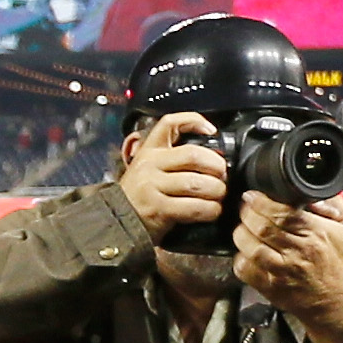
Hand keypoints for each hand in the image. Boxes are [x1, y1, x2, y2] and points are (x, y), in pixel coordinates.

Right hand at [117, 112, 227, 239]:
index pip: (169, 124)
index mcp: (150, 150)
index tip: (212, 130)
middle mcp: (149, 164)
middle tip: (223, 176)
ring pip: (197, 183)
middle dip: (217, 166)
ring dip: (217, 191)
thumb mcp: (152, 169)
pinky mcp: (158, 208)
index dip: (193, 121)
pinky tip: (211, 211)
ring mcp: (152, 186)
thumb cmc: (144, 195)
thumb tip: (215, 156)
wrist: (119, 222)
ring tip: (218, 196)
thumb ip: (175, 158)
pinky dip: (211, 210)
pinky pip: (195, 207)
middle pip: (193, 155)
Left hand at [233, 195, 342, 342]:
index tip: (252, 196)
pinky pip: (243, 267)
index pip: (283, 213)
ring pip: (248, 246)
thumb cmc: (337, 262)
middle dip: (247, 213)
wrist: (335, 300)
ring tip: (245, 227)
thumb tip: (306, 189)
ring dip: (240, 233)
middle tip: (245, 208)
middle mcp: (298, 253)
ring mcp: (282, 272)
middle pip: (262, 227)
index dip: (261, 202)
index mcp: (317, 235)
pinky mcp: (269, 287)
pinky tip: (248, 250)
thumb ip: (330, 203)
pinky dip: (240, 256)